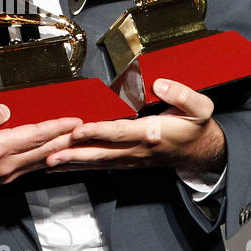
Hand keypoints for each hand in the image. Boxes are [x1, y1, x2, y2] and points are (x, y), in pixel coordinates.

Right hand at [0, 104, 81, 220]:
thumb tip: (6, 112)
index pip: (36, 135)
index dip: (58, 127)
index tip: (77, 120)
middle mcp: (4, 166)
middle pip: (44, 151)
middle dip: (67, 140)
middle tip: (87, 133)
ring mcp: (1, 177)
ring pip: (37, 162)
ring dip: (58, 152)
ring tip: (75, 144)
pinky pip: (27, 169)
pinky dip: (42, 161)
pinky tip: (48, 158)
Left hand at [42, 78, 225, 174]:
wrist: (202, 153)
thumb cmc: (197, 129)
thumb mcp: (201, 108)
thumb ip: (182, 94)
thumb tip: (160, 83)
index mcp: (151, 134)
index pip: (119, 132)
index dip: (97, 131)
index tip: (78, 130)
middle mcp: (137, 150)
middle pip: (101, 153)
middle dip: (74, 154)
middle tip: (50, 154)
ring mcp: (131, 159)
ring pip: (97, 162)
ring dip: (72, 163)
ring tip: (48, 163)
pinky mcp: (127, 162)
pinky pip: (100, 166)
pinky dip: (80, 166)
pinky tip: (63, 166)